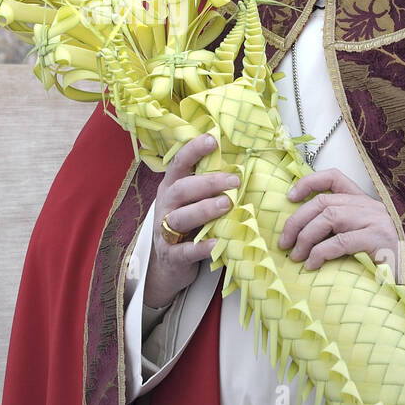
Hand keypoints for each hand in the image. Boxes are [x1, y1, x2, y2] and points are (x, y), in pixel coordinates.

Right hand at [144, 133, 238, 309]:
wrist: (169, 265)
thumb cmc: (188, 225)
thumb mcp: (191, 202)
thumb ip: (206, 185)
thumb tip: (239, 164)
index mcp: (171, 187)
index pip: (178, 164)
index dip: (193, 150)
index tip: (212, 139)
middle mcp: (165, 206)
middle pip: (181, 189)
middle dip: (207, 183)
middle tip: (234, 180)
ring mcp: (165, 231)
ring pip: (179, 218)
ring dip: (203, 210)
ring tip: (226, 205)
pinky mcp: (171, 255)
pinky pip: (185, 251)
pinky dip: (200, 247)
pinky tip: (216, 242)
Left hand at [278, 168, 398, 279]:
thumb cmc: (388, 259)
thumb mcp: (364, 238)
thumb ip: (342, 230)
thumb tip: (304, 237)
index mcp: (365, 202)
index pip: (334, 177)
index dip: (308, 182)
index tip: (289, 197)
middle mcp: (370, 207)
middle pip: (323, 202)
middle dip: (297, 221)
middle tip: (284, 242)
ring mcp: (376, 222)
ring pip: (329, 218)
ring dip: (306, 237)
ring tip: (296, 256)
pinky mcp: (379, 241)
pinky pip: (341, 241)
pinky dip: (320, 253)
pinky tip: (312, 265)